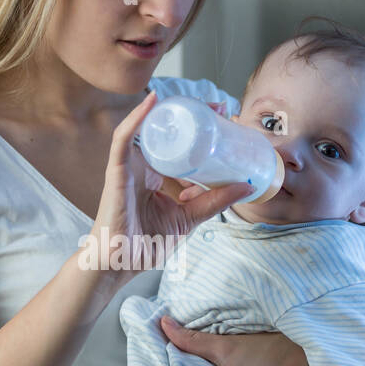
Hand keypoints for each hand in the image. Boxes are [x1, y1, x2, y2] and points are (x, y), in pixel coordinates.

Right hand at [87, 92, 252, 278]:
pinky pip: (123, 138)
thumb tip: (248, 186)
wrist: (121, 263)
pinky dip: (136, 118)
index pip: (179, 144)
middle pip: (165, 131)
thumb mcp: (190, 218)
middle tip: (219, 107)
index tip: (224, 120)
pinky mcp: (117, 171)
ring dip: (169, 110)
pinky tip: (152, 102)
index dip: (199, 129)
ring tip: (197, 103)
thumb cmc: (146, 244)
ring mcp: (128, 166)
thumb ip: (215, 202)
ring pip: (146, 128)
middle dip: (191, 115)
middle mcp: (141, 165)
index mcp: (156, 174)